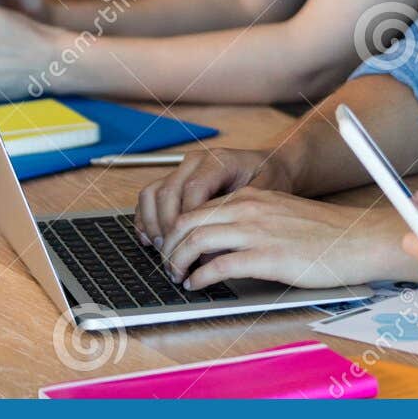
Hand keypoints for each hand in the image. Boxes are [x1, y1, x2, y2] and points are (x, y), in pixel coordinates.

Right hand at [134, 148, 288, 245]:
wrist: (271, 164)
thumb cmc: (270, 178)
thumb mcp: (264, 196)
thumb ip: (238, 219)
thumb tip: (211, 253)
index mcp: (219, 161)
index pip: (192, 189)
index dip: (188, 222)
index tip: (190, 249)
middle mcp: (197, 161)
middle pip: (168, 192)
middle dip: (167, 229)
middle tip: (173, 258)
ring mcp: (183, 168)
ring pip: (153, 193)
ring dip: (153, 224)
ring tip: (162, 250)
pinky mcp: (175, 178)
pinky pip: (150, 195)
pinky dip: (146, 218)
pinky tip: (150, 239)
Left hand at [157, 187, 404, 288]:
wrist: (356, 239)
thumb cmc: (323, 233)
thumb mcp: (279, 215)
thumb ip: (248, 222)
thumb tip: (216, 245)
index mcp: (252, 197)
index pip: (196, 208)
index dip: (176, 230)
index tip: (172, 248)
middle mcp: (249, 208)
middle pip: (187, 221)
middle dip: (169, 246)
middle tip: (168, 265)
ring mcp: (258, 231)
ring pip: (196, 240)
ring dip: (178, 261)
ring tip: (178, 276)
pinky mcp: (268, 257)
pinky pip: (219, 266)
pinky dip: (200, 277)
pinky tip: (198, 284)